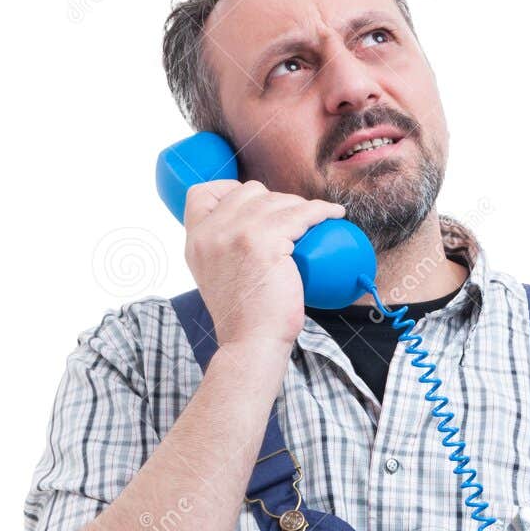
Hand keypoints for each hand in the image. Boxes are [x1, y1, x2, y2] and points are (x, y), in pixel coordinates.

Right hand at [182, 178, 347, 352]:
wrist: (251, 341)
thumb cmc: (243, 315)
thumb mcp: (215, 275)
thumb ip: (220, 249)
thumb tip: (244, 229)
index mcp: (195, 239)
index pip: (200, 193)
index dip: (229, 189)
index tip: (256, 202)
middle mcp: (210, 232)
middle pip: (248, 191)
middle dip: (274, 198)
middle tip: (293, 218)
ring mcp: (236, 234)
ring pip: (277, 200)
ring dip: (301, 205)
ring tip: (317, 218)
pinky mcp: (264, 243)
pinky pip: (301, 214)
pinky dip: (321, 211)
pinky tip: (334, 215)